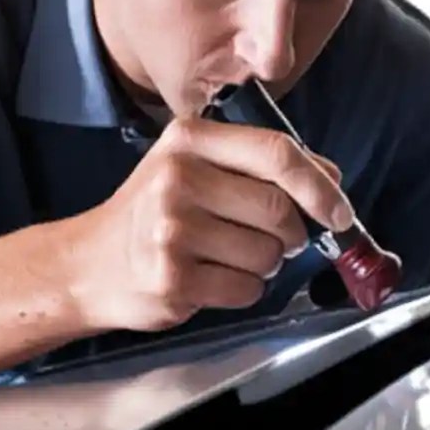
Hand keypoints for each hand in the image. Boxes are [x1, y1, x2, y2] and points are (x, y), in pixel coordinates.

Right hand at [65, 116, 352, 331]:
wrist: (89, 264)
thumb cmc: (153, 212)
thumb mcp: (194, 166)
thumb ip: (258, 164)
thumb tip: (330, 179)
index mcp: (188, 140)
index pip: (276, 152)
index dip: (319, 185)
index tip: (340, 210)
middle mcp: (177, 179)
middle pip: (279, 208)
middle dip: (293, 232)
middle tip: (279, 239)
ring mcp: (171, 231)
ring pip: (268, 254)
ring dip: (266, 264)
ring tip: (231, 256)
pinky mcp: (173, 279)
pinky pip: (247, 289)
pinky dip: (245, 289)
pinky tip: (213, 278)